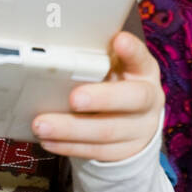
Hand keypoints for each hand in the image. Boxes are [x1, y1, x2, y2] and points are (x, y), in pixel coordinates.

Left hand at [31, 31, 163, 162]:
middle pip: (131, 99)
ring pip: (107, 131)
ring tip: (42, 124)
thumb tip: (60, 52)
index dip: (131, 51)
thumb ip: (98, 60)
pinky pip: (95, 151)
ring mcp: (139, 129)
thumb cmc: (116, 84)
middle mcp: (149, 100)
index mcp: (145, 72)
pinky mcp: (125, 152)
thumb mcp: (115, 68)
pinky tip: (48, 140)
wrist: (136, 122)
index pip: (141, 58)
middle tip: (74, 98)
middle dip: (101, 98)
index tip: (119, 40)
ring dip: (70, 129)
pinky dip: (68, 146)